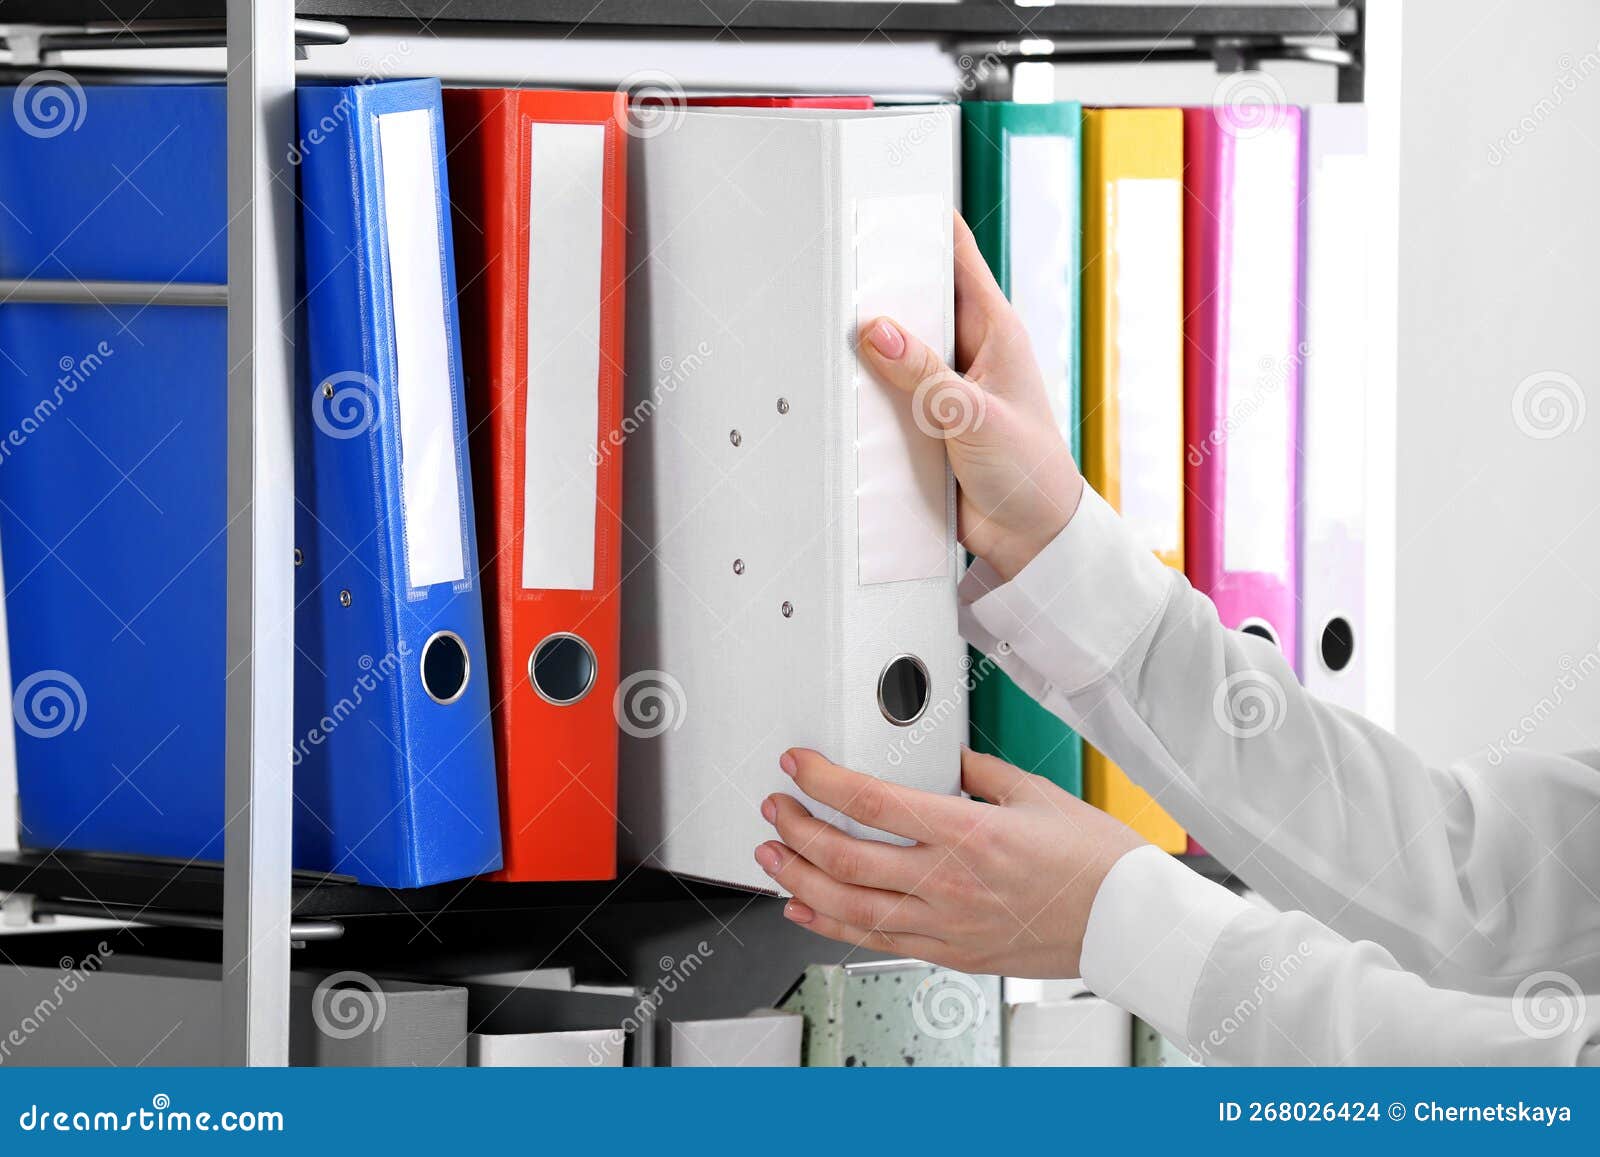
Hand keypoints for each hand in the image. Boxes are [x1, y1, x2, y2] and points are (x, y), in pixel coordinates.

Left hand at [755, 747, 1146, 977]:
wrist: (1129, 923)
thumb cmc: (1095, 862)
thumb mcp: (1034, 792)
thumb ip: (976, 772)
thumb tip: (940, 758)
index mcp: (968, 833)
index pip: (872, 802)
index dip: (821, 780)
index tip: (798, 764)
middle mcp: (949, 883)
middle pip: (845, 858)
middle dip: (796, 828)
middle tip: (776, 807)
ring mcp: (947, 925)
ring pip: (849, 908)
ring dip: (799, 879)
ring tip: (773, 855)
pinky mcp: (951, 954)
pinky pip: (876, 941)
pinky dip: (831, 926)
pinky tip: (806, 908)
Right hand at [859, 214, 1084, 582]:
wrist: (1032, 538)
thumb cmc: (1030, 471)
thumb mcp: (974, 416)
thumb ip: (925, 375)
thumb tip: (876, 330)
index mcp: (993, 330)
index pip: (956, 255)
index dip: (922, 223)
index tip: (882, 203)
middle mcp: (966, 350)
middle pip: (913, 298)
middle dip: (877, 283)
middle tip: (832, 267)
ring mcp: (942, 384)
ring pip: (892, 346)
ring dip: (864, 343)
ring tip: (820, 323)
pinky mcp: (922, 421)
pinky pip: (884, 393)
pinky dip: (861, 389)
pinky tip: (833, 386)